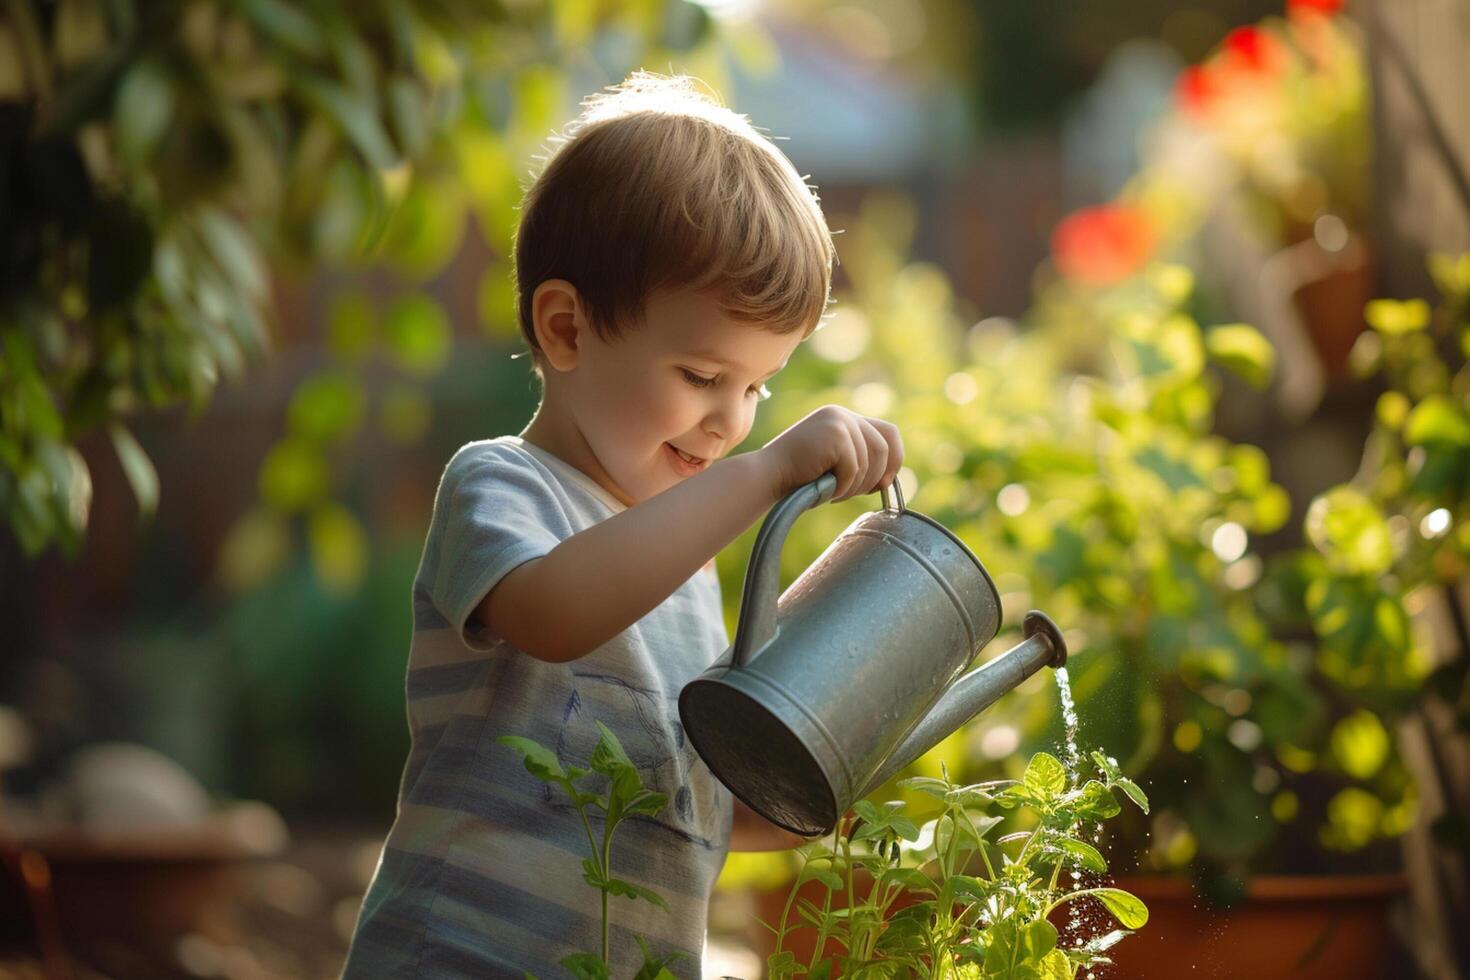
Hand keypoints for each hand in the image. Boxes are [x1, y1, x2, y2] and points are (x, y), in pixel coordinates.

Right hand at [756, 405, 903, 502]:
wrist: (767, 474)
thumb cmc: (798, 476)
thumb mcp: (833, 462)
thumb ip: (858, 460)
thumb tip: (889, 479)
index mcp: (843, 418)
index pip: (888, 432)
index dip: (895, 459)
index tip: (885, 483)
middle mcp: (843, 414)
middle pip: (883, 448)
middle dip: (874, 478)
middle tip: (856, 494)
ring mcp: (839, 422)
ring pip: (870, 462)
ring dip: (855, 486)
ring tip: (834, 493)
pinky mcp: (835, 436)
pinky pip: (854, 469)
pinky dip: (843, 486)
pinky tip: (825, 489)